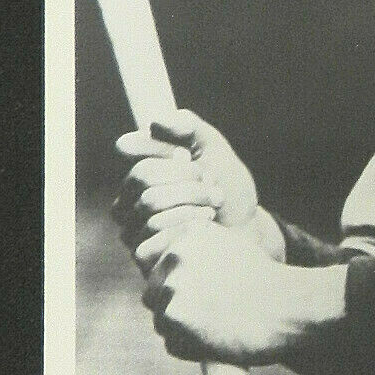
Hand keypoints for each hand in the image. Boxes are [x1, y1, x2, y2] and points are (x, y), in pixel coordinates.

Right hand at [113, 109, 283, 269]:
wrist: (246, 231)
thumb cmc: (228, 188)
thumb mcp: (215, 149)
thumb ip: (189, 127)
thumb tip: (156, 121)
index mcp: (138, 169)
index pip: (129, 146)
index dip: (164, 149)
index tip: (189, 156)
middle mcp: (127, 198)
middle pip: (142, 174)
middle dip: (187, 177)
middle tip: (213, 185)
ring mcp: (131, 227)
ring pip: (150, 202)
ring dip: (193, 200)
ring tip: (213, 206)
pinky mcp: (143, 254)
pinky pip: (155, 233)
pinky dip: (189, 224)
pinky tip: (207, 226)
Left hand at [142, 219, 344, 362]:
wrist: (291, 308)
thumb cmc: (266, 283)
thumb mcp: (231, 248)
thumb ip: (194, 252)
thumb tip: (157, 268)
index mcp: (189, 234)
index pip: (155, 262)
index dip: (177, 282)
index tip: (206, 291)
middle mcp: (176, 254)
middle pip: (153, 292)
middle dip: (177, 306)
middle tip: (214, 313)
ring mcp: (173, 286)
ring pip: (161, 319)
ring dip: (184, 330)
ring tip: (220, 326)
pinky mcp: (175, 318)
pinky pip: (171, 344)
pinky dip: (192, 349)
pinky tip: (221, 339)